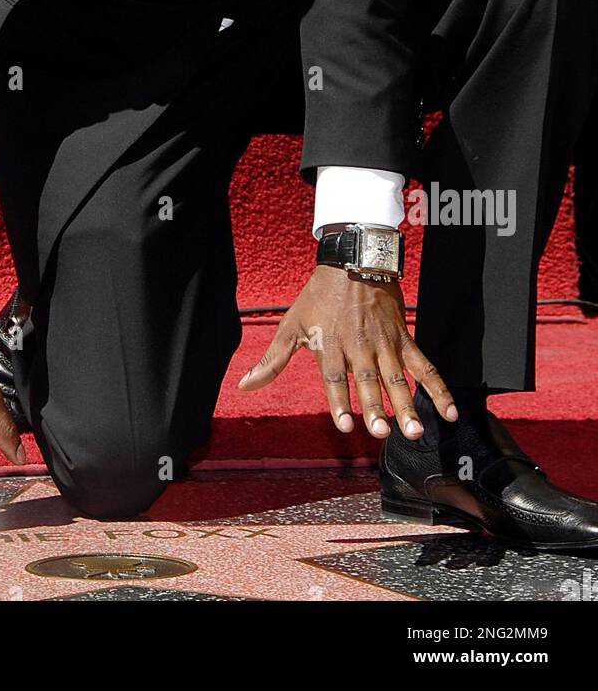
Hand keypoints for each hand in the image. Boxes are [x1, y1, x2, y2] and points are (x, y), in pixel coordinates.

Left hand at [238, 266, 456, 439]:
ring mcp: (384, 343)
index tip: (344, 424)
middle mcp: (358, 346)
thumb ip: (272, 361)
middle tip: (381, 432)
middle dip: (375, 407)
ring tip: (413, 431)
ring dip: (406, 405)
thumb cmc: (318, 296)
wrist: (353, 260)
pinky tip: (447, 412)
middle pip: (368, 380)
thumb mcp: (292, 325)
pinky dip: (438, 389)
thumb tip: (243, 387)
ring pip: (397, 378)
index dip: (339, 400)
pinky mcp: (403, 339)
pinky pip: (424, 366)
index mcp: (330, 344)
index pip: (334, 377)